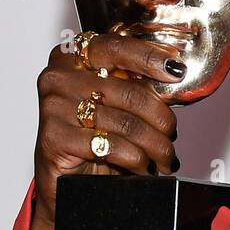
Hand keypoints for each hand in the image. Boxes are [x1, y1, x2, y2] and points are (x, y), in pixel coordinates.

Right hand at [29, 33, 186, 229]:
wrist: (64, 182)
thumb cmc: (92, 137)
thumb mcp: (114, 103)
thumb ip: (135, 83)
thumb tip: (175, 73)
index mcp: (71, 56)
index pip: (115, 47)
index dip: (149, 57)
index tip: (176, 71)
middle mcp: (58, 76)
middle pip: (130, 93)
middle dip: (161, 119)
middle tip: (171, 135)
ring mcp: (53, 106)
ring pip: (127, 124)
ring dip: (155, 146)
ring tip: (164, 159)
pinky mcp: (53, 138)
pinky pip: (112, 146)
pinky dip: (136, 161)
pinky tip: (143, 168)